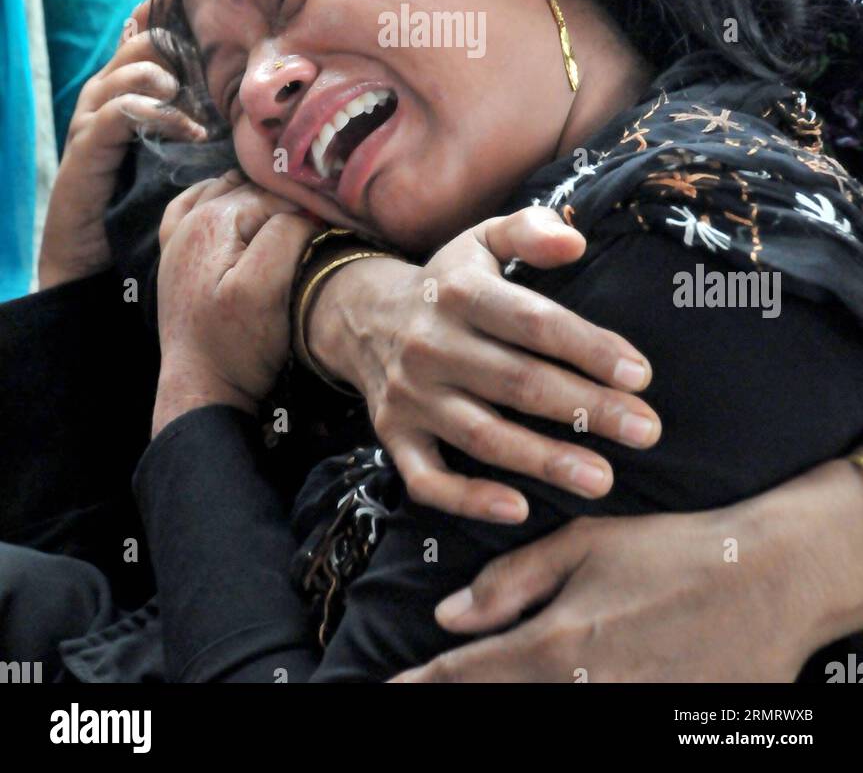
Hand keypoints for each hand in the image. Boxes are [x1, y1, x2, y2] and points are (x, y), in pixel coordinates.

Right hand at [39, 0, 207, 288]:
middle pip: (147, 37)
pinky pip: (123, 108)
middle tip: (222, 80)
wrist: (92, 253)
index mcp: (125, 82)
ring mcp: (92, 113)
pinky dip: (162, 116)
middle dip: (188, 51)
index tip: (221, 16)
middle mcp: (105, 88)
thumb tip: (249, 96)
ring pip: (135, 67)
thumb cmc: (141, 199)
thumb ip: (199, 117)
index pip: (145, 24)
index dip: (176, 13)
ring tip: (204, 114)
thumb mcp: (178, 148)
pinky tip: (192, 134)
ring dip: (177, 85)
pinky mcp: (87, 142)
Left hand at [153, 171, 317, 435]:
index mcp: (213, 220)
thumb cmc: (237, 345)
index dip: (309, 210)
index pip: (277, 195)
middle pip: (254, 191)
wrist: (201, 390)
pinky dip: (214, 195)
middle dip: (286, 201)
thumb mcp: (266, 289)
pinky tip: (233, 202)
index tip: (335, 230)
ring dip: (258, 196)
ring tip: (290, 217)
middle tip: (320, 224)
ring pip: (226, 191)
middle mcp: (191, 220)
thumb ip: (286, 236)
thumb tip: (305, 212)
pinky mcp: (175, 257)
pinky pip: (191, 205)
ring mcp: (179, 239)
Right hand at [308, 205, 659, 523]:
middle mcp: (430, 345)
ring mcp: (410, 395)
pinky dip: (469, 499)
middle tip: (646, 431)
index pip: (532, 321)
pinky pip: (428, 479)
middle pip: (518, 382)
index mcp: (458, 292)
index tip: (641, 375)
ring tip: (603, 479)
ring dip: (545, 461)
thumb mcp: (482, 239)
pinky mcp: (394, 436)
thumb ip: (530, 230)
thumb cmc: (447, 283)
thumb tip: (576, 242)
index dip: (589, 348)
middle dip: (587, 408)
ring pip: (482, 435)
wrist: (361, 317)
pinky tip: (519, 508)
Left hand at [392, 460, 862, 682]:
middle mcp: (579, 692)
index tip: (381, 693)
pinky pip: (592, 725)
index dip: (415, 689)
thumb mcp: (587, 545)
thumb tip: (450, 613)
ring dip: (502, 708)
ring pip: (537, 726)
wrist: (766, 581)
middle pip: (493, 712)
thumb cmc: (674, 551)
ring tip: (469, 693)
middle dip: (449, 705)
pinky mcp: (653, 726)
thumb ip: (512, 581)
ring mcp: (619, 715)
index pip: (463, 677)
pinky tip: (548, 692)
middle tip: (409, 697)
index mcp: (555, 644)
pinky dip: (559, 712)